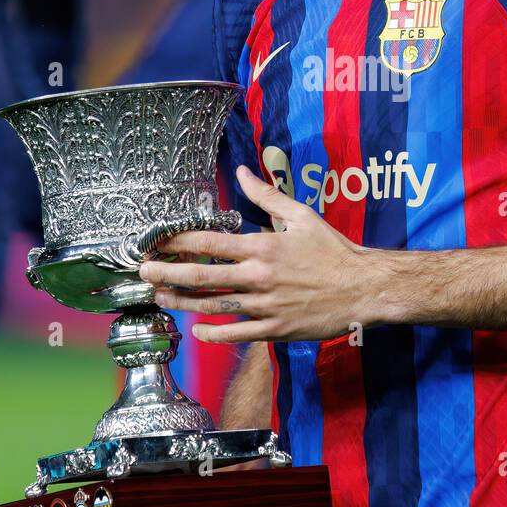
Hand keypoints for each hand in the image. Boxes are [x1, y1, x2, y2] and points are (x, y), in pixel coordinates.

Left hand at [138, 165, 374, 341]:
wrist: (363, 288)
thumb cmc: (333, 250)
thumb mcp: (301, 215)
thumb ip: (266, 196)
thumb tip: (242, 172)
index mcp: (262, 247)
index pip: (209, 244)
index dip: (178, 242)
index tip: (157, 241)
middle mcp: (258, 277)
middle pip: (201, 277)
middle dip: (167, 273)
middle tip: (143, 272)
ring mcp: (265, 306)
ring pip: (213, 306)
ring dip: (182, 302)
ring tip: (160, 297)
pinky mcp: (275, 330)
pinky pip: (236, 333)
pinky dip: (213, 333)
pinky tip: (195, 330)